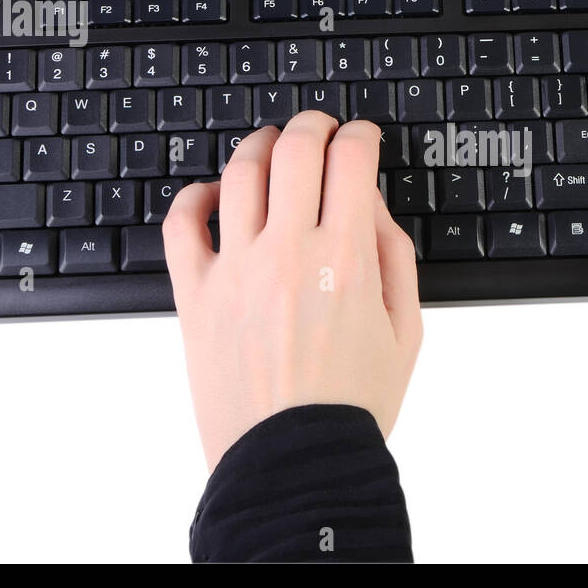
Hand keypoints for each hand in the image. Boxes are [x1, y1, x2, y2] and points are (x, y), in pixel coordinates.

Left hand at [163, 112, 422, 470]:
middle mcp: (287, 252)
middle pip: (294, 150)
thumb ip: (393, 256)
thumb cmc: (350, 405)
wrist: (295, 462)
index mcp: (345, 257)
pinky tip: (212, 193)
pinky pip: (181, 224)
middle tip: (320, 128)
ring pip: (239, 173)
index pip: (350, 159)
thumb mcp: (406, 330)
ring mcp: (235, 270)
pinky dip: (194, 195)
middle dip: (313, 125)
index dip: (360, 134)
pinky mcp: (195, 295)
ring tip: (269, 147)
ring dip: (259, 146)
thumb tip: (371, 205)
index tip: (361, 137)